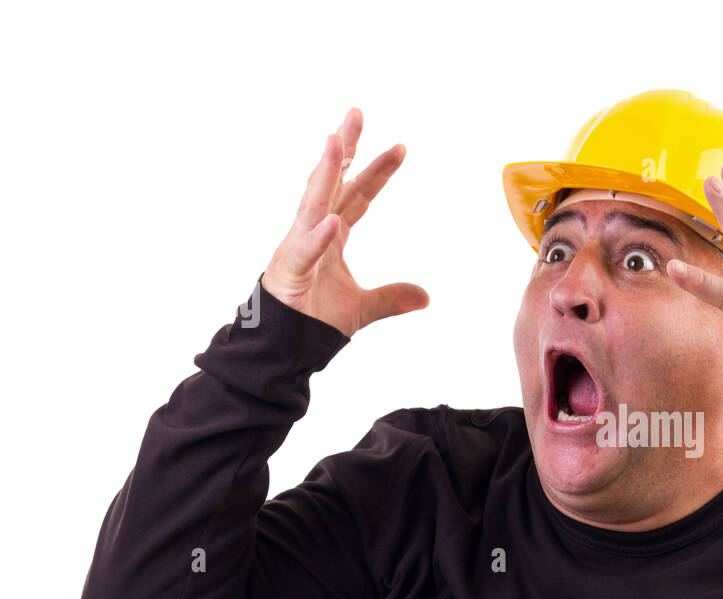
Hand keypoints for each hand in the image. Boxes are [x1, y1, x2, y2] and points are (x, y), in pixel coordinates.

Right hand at [260, 107, 428, 337]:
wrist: (282, 348)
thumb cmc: (312, 321)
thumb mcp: (362, 308)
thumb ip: (392, 298)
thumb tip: (426, 297)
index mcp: (331, 234)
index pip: (358, 195)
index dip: (378, 172)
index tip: (401, 148)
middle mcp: (312, 232)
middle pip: (331, 183)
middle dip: (345, 149)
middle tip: (356, 112)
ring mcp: (297, 248)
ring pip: (312, 203)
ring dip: (325, 173)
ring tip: (337, 142)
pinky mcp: (288, 272)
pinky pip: (305, 252)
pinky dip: (318, 238)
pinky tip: (332, 221)